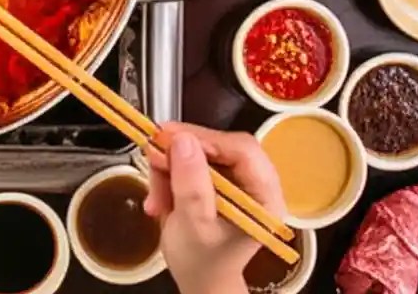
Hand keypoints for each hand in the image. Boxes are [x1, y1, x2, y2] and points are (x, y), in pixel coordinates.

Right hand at [144, 123, 285, 293]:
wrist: (199, 280)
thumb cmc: (202, 263)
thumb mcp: (194, 226)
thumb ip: (191, 185)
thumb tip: (183, 140)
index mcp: (264, 198)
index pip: (243, 151)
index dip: (207, 139)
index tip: (171, 138)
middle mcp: (254, 184)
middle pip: (220, 147)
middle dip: (182, 153)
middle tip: (153, 155)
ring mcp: (234, 181)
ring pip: (200, 152)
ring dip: (170, 167)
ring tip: (156, 195)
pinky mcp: (216, 180)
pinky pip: (190, 163)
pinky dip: (169, 175)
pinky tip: (160, 197)